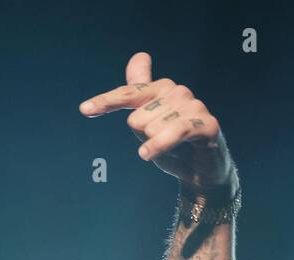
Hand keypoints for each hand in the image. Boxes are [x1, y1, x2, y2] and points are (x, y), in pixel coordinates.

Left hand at [79, 51, 233, 192]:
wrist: (201, 170)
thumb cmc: (172, 143)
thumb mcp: (148, 120)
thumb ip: (138, 92)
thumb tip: (139, 56)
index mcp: (161, 89)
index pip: (129, 92)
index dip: (107, 101)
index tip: (85, 110)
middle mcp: (178, 92)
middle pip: (137, 117)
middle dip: (142, 136)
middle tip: (159, 142)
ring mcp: (194, 107)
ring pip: (153, 126)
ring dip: (154, 144)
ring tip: (168, 148)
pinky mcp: (207, 124)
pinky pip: (176, 131)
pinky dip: (160, 144)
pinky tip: (146, 154)